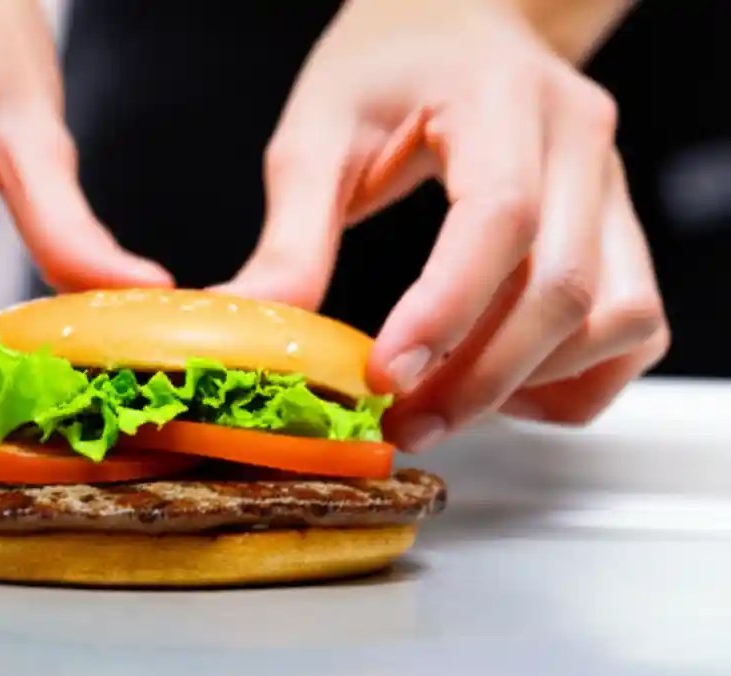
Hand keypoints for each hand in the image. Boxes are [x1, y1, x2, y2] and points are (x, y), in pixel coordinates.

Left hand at [218, 0, 666, 450]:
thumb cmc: (384, 68)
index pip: (501, 217)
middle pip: (562, 288)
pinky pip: (635, 329)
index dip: (448, 309)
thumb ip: (292, 234)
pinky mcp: (621, 230)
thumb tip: (253, 319)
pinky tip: (501, 384)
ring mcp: (614, 188)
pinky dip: (575, 378)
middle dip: (478, 378)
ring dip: (529, 384)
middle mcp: (579, 141)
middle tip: (402, 423)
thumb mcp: (317, 135)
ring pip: (615, 318)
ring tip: (443, 404)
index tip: (385, 375)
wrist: (455, 22)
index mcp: (501, 99)